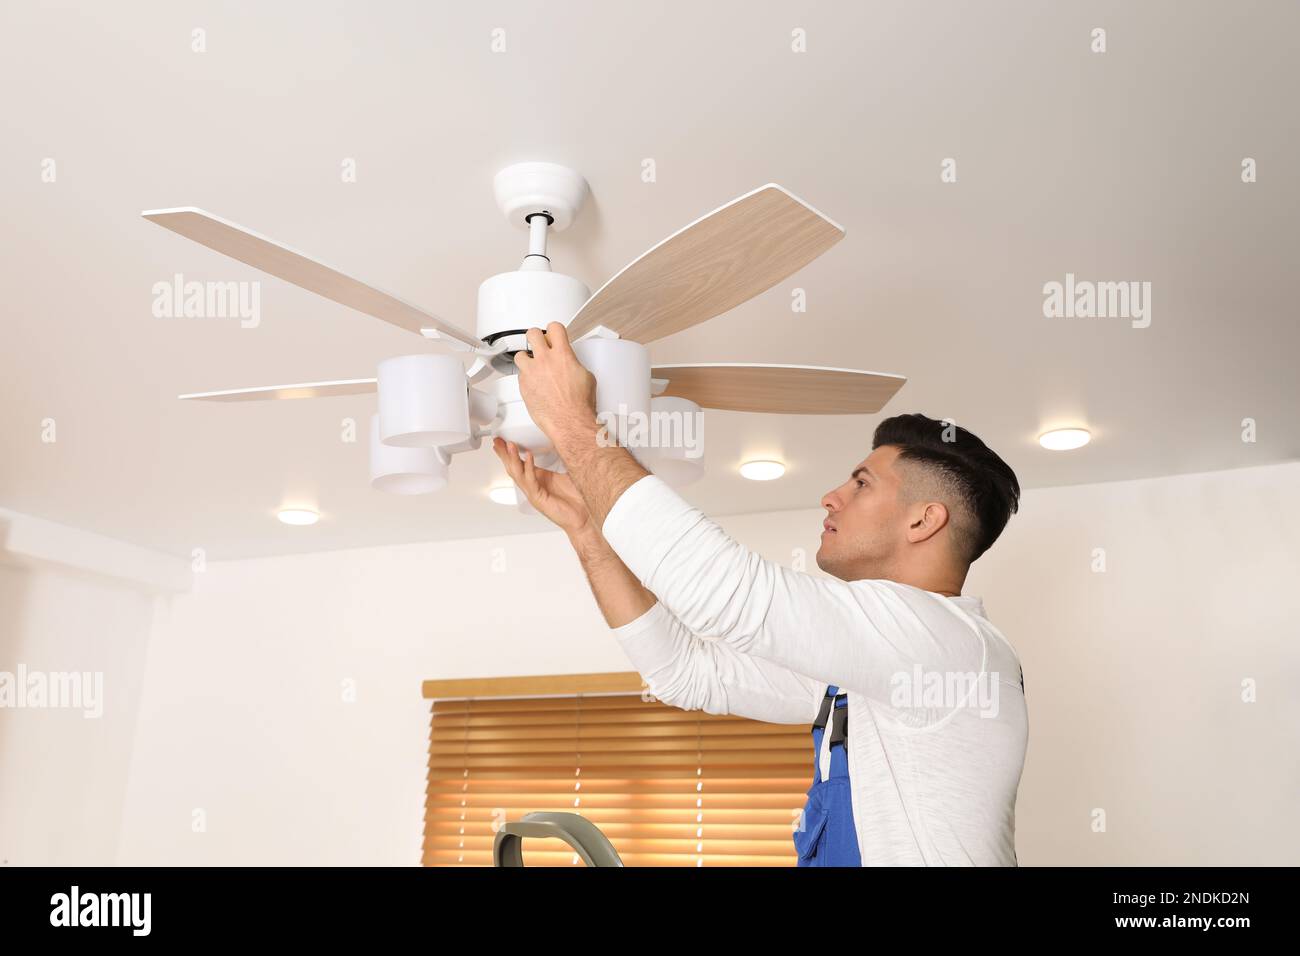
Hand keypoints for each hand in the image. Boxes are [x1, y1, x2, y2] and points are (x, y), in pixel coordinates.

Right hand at [492, 436, 591, 535]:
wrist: (583, 519)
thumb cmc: (577, 500)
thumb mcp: (569, 474)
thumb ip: (564, 460)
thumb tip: (566, 444)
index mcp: (538, 480)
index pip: (519, 464)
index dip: (510, 453)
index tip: (503, 441)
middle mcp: (533, 486)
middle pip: (514, 468)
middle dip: (505, 454)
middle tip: (498, 441)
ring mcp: (534, 493)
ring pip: (518, 474)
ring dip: (513, 458)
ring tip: (510, 445)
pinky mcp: (538, 499)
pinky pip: (531, 481)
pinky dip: (529, 468)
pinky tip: (528, 457)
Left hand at [512, 322, 599, 446]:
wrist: (569, 421)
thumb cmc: (579, 404)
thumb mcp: (586, 376)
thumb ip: (574, 364)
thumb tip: (571, 364)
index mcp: (563, 354)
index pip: (554, 328)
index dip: (553, 330)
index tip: (553, 334)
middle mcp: (545, 360)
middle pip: (532, 334)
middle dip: (536, 337)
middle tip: (539, 344)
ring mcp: (532, 372)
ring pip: (520, 354)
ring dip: (526, 358)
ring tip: (533, 365)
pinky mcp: (524, 385)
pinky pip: (520, 375)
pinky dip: (525, 377)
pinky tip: (533, 383)